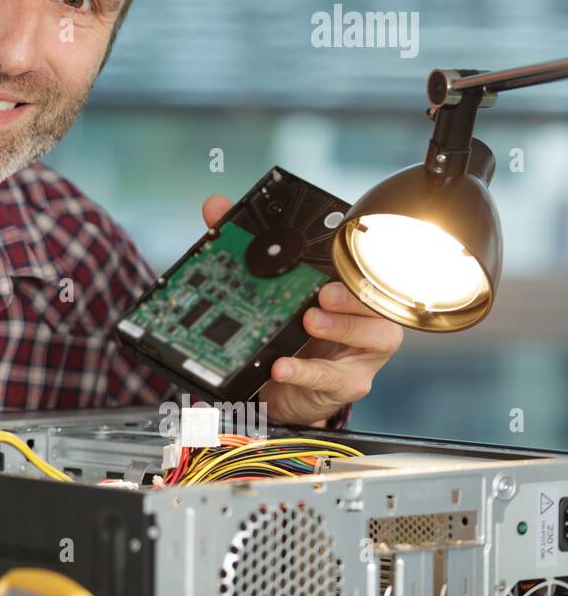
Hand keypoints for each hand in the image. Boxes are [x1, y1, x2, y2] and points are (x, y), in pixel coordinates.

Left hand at [201, 195, 403, 427]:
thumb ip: (242, 247)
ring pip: (373, 335)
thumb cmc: (288, 333)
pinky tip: (282, 366)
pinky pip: (332, 377)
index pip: (362, 264)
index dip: (357, 257)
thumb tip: (215, 207)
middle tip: (323, 292)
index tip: (335, 251)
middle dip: (353, 292)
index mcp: (348, 287)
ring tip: (310, 322)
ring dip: (341, 327)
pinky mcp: (349, 382)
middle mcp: (365, 316)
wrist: (286, 388)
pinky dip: (306, 370)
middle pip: (379, 297)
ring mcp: (362, 351)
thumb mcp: (267, 290)